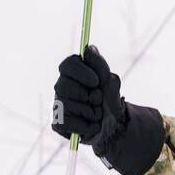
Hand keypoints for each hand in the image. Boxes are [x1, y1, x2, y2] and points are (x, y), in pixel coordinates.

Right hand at [51, 44, 164, 174]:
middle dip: (87, 95)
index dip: (81, 73)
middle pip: (63, 86)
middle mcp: (61, 87)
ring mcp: (58, 105)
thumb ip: (100, 65)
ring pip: (66, 105)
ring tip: (98, 114)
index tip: (96, 81)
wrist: (115, 125)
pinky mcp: (58, 123)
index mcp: (72, 73)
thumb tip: (88, 49)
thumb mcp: (110, 81)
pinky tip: (92, 126)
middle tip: (98, 100)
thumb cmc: (109, 100)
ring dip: (90, 112)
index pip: (67, 65)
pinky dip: (85, 126)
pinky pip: (66, 123)